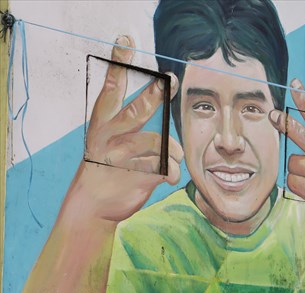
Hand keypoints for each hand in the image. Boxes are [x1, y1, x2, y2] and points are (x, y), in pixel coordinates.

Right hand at [75, 35, 182, 223]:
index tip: (126, 40)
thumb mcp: (110, 140)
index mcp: (103, 122)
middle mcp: (110, 135)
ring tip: (174, 160)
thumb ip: (132, 122)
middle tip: (169, 81)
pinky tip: (168, 178)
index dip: (119, 64)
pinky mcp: (137, 176)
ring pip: (161, 144)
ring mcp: (122, 156)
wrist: (94, 204)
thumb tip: (162, 97)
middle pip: (137, 110)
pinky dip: (173, 173)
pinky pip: (167, 168)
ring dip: (175, 153)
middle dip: (155, 95)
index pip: (111, 87)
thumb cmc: (108, 167)